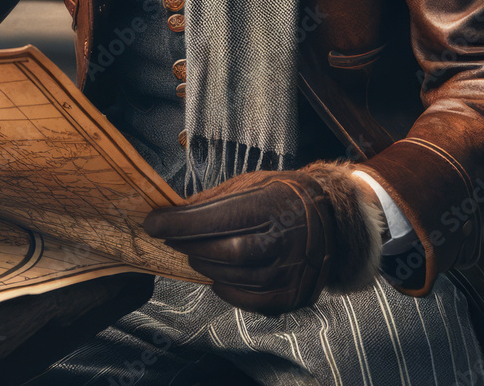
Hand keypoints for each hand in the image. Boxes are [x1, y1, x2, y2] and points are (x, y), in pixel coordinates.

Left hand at [143, 161, 384, 314]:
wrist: (330, 218)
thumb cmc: (281, 195)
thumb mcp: (249, 184)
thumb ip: (213, 200)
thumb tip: (174, 211)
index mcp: (272, 205)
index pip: (216, 219)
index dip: (180, 224)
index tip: (153, 223)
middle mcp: (285, 240)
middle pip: (225, 251)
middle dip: (190, 245)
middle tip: (171, 238)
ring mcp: (291, 271)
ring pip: (235, 276)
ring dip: (205, 265)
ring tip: (192, 255)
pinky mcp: (293, 295)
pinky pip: (250, 299)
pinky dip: (226, 289)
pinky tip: (216, 275)